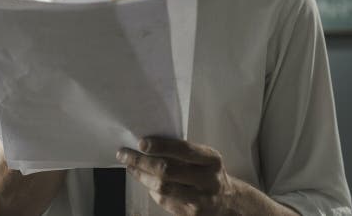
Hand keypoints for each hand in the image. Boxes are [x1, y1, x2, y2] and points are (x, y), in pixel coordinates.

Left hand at [116, 137, 234, 214]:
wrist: (227, 201)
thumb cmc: (209, 173)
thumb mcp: (205, 158)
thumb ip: (183, 151)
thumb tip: (148, 144)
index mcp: (212, 160)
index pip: (184, 150)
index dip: (160, 145)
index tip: (141, 142)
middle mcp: (208, 180)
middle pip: (168, 171)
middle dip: (141, 161)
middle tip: (124, 154)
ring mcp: (200, 200)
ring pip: (162, 188)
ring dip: (141, 176)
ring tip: (130, 166)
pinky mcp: (191, 215)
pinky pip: (164, 201)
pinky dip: (151, 189)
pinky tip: (145, 180)